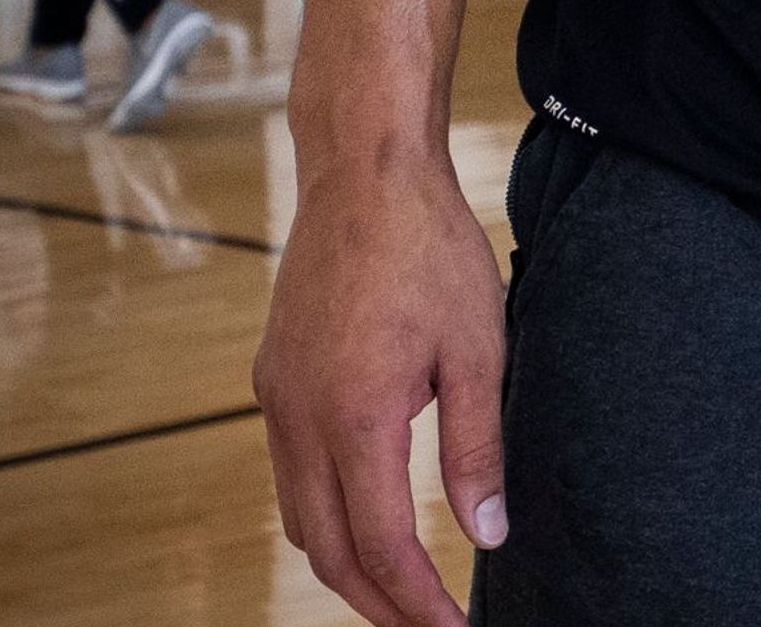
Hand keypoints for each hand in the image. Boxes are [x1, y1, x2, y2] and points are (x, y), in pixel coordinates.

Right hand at [253, 158, 509, 626]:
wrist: (365, 176)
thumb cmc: (430, 250)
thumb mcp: (479, 349)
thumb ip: (477, 449)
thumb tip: (488, 531)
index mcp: (354, 416)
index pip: (379, 545)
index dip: (417, 601)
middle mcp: (298, 418)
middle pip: (325, 550)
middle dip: (377, 603)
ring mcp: (276, 400)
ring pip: (298, 519)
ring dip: (344, 565)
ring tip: (402, 591)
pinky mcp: (272, 381)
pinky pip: (289, 476)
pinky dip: (324, 516)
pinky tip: (364, 519)